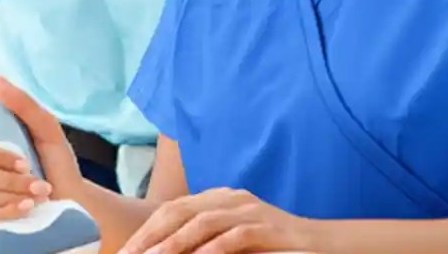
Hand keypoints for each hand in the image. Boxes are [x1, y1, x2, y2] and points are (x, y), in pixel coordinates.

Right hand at [0, 75, 83, 237]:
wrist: (71, 204)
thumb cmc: (55, 166)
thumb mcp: (46, 130)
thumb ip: (23, 104)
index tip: (23, 161)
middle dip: (9, 179)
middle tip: (34, 179)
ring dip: (14, 195)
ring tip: (37, 196)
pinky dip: (7, 212)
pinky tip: (26, 209)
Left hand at [118, 188, 319, 253]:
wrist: (321, 243)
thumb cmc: (271, 247)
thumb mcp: (230, 240)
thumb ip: (202, 242)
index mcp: (217, 198)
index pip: (172, 210)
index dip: (146, 230)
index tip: (126, 252)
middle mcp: (229, 198)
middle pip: (179, 211)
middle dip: (151, 236)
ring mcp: (249, 209)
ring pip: (201, 222)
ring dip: (174, 244)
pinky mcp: (267, 226)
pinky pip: (234, 236)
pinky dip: (212, 249)